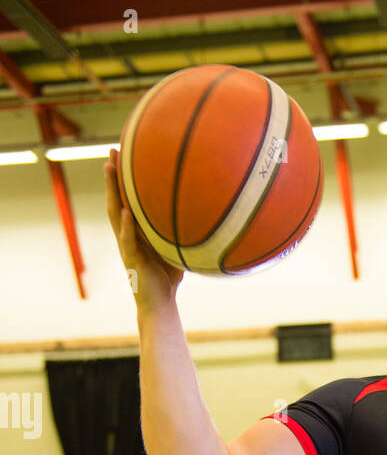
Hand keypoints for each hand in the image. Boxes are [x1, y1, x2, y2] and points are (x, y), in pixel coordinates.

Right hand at [105, 148, 183, 310]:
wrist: (160, 304)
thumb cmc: (169, 276)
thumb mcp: (176, 247)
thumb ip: (183, 230)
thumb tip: (208, 211)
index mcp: (136, 231)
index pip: (127, 198)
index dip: (125, 177)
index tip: (125, 152)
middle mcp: (127, 235)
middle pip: (116, 199)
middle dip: (113, 175)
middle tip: (111, 150)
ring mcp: (126, 247)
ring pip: (114, 214)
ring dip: (112, 192)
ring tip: (110, 170)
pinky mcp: (132, 261)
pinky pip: (127, 242)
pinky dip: (126, 228)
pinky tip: (127, 213)